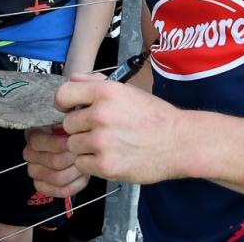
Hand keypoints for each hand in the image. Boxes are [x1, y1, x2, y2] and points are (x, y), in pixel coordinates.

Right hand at [24, 126, 88, 197]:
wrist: (71, 146)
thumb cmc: (70, 134)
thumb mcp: (68, 123)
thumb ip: (68, 124)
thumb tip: (73, 131)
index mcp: (32, 135)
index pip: (39, 142)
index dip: (60, 144)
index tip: (74, 141)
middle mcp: (30, 154)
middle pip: (54, 162)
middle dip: (74, 158)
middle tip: (84, 153)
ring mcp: (34, 171)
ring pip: (59, 178)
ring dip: (77, 171)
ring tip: (84, 162)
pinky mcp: (42, 186)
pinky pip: (61, 190)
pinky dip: (76, 184)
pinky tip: (82, 175)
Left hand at [50, 72, 183, 185]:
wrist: (180, 142)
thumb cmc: (155, 116)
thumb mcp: (128, 91)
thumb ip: (96, 84)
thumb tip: (73, 79)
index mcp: (106, 92)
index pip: (63, 95)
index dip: (63, 104)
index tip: (69, 110)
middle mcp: (101, 114)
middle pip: (67, 124)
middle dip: (79, 128)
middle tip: (97, 131)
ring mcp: (103, 141)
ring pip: (73, 145)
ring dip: (85, 147)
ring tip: (106, 145)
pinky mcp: (106, 165)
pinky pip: (82, 164)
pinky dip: (91, 163)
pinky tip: (109, 157)